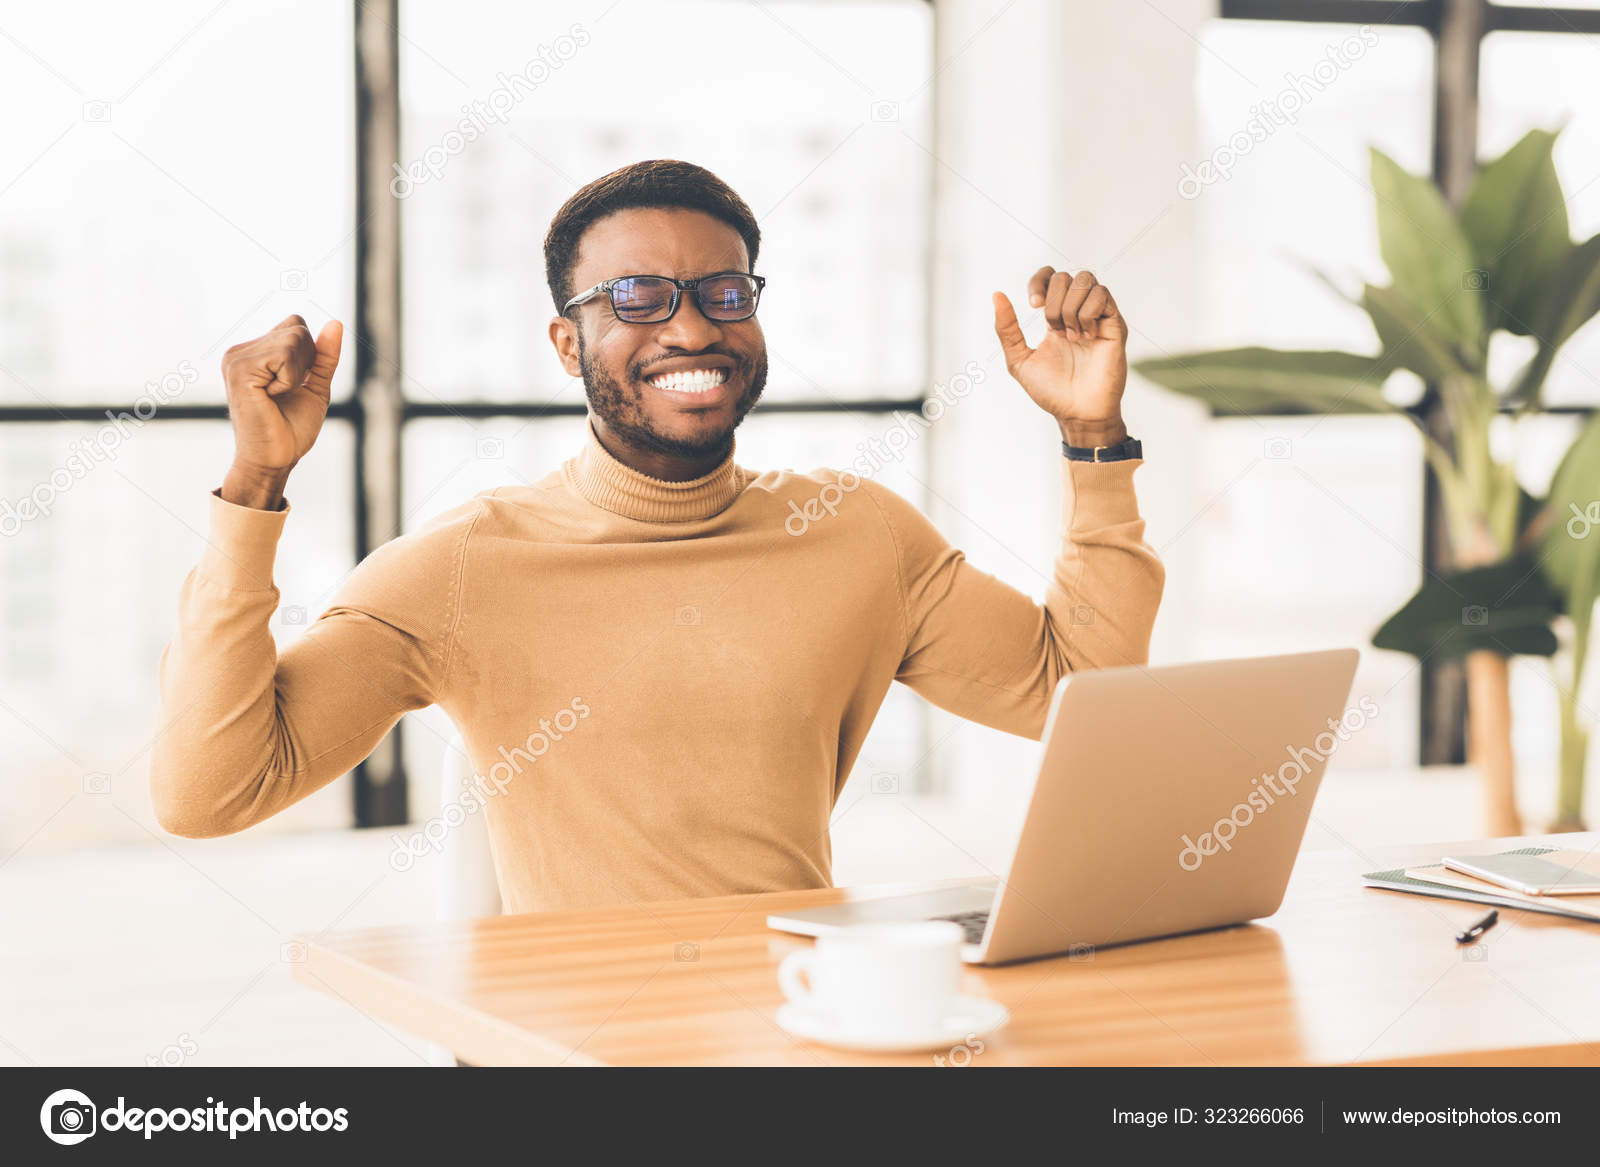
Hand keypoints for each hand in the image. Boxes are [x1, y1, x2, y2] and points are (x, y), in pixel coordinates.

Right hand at [219, 314, 342, 508]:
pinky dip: (290, 379)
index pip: (296, 324)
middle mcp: (240, 351)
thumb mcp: (316, 385)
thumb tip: (335, 322)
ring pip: (294, 338)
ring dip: (298, 373)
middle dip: (307, 362)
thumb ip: (324, 355)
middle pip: (297, 328)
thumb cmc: (291, 428)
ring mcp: (236, 358)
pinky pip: (285, 354)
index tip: (294, 384)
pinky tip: (270, 397)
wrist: (275, 459)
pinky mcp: (239, 369)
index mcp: (254, 352)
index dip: (310, 354)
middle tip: (286, 393)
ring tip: (277, 396)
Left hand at [992, 268, 1128, 446]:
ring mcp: (1097, 316)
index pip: (1049, 276)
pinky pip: (1102, 295)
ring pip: (1085, 280)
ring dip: (1071, 306)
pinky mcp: (1115, 324)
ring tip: (1071, 336)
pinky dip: (1088, 312)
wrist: (1077, 412)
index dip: (1038, 281)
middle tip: (1054, 331)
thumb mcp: (1019, 359)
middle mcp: (1077, 312)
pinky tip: (1086, 337)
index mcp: (1055, 317)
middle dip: (1053, 301)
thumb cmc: (1051, 391)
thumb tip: (996, 295)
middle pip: (1064, 276)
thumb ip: (1007, 329)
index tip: (1033, 305)